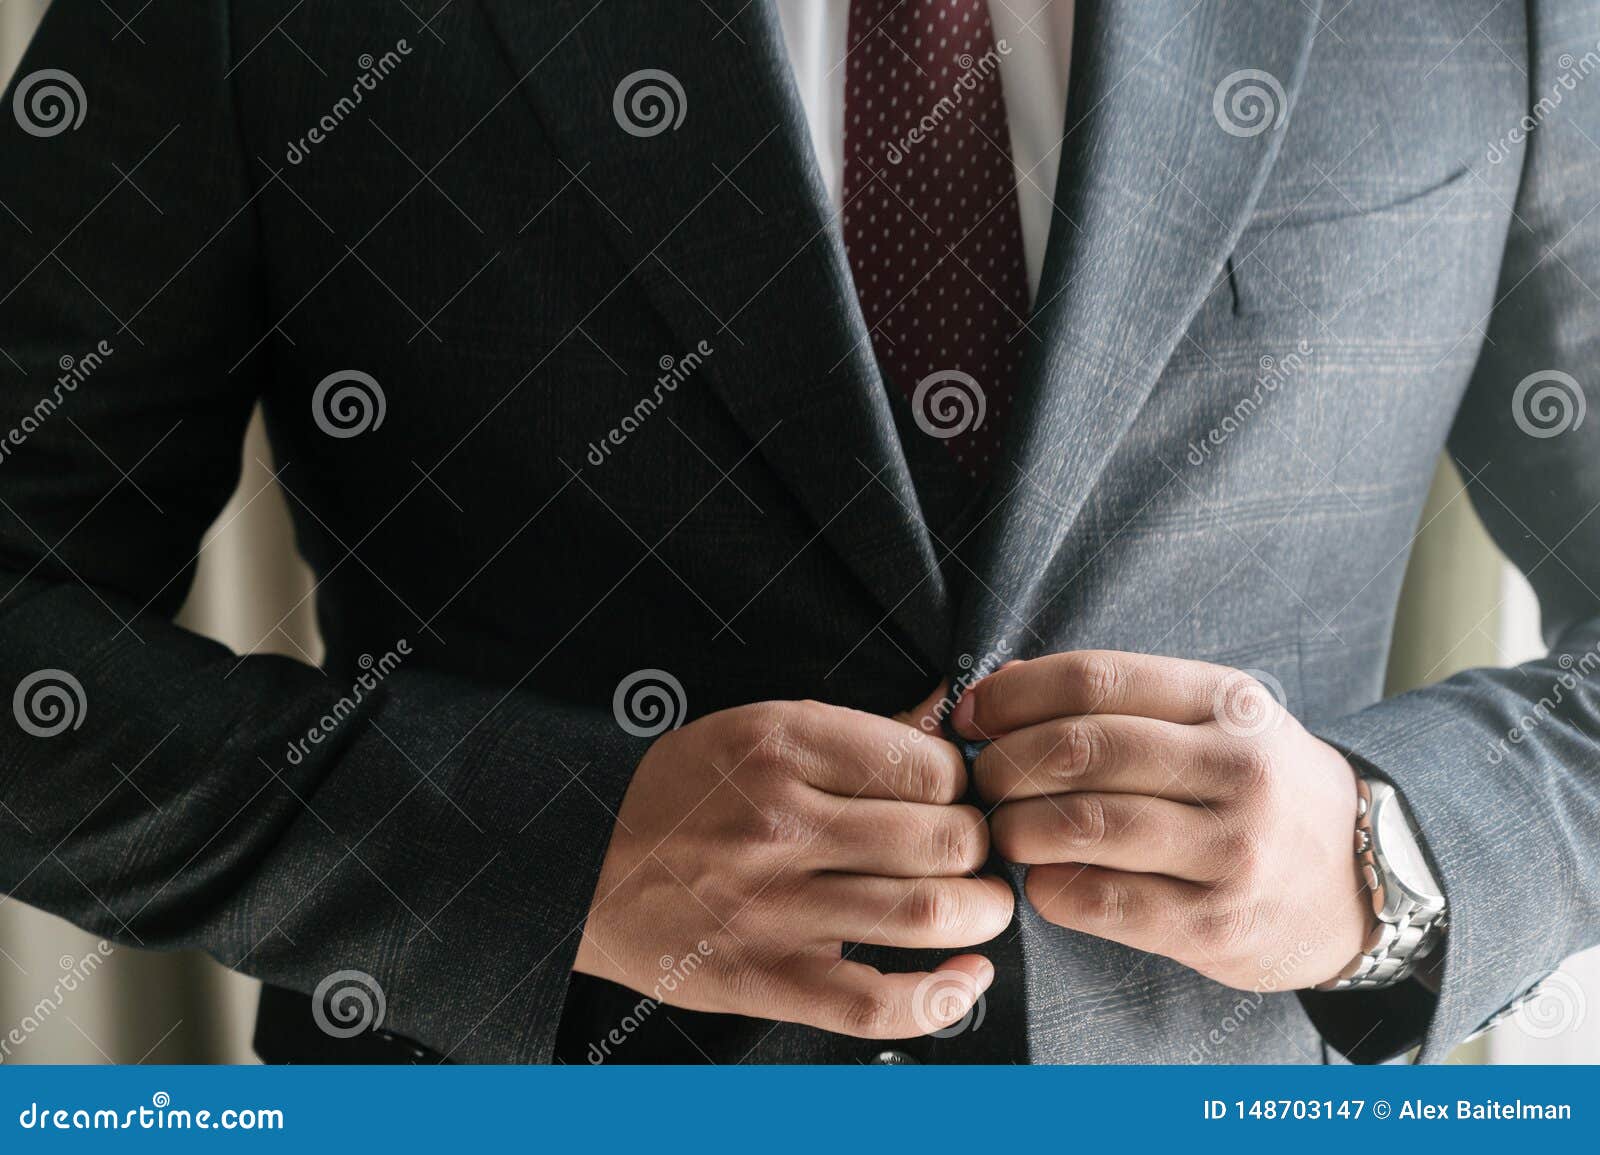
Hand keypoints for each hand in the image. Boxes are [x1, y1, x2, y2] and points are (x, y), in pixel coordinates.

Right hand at [575, 697, 1012, 1037]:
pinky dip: (940, 997)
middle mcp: (781, 823)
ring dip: (979, 913)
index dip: (961, 784)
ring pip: (924, 914)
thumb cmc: (678, 794)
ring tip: (980, 904)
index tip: (956, 796)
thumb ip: (857, 731)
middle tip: (978, 851)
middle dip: (982, 848)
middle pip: (941, 840)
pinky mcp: (764, 977)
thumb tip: (946, 719)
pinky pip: (876, 1002)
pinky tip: (966, 975)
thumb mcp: (756, 728)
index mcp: (782, 743)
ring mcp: (773, 906)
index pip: (927, 765)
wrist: (582, 865)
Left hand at [950, 651, 1367, 990]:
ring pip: (1083, 825)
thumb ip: (1115, 699)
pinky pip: (1100, 901)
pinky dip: (1047, 890)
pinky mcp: (1216, 925)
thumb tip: (996, 689)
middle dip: (1005, 762)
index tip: (971, 713)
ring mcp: (1232, 851)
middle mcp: (1238, 770)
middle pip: (1081, 750)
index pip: (1096, 678)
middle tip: (979, 778)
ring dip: (1016, 826)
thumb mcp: (1213, 720)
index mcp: (1228, 702)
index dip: (1014, 695)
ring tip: (1002, 830)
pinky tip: (1041, 880)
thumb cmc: (1258, 790)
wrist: (1363, 882)